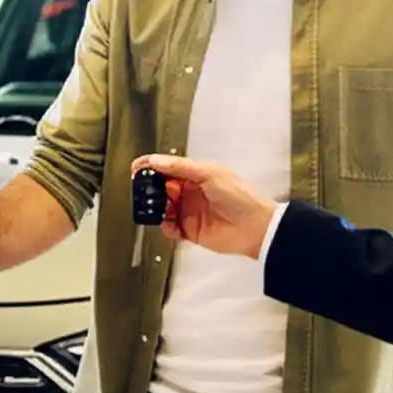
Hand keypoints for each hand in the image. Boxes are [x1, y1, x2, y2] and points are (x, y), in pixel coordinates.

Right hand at [131, 154, 275, 258]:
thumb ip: (181, 167)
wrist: (254, 227)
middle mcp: (190, 193)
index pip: (168, 168)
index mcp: (196, 175)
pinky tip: (169, 224)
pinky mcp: (190, 231)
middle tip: (142, 189)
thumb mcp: (209, 174)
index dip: (152, 167)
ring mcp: (189, 211)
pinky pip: (170, 229)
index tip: (137, 167)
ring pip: (162, 208)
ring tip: (156, 208)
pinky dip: (165, 227)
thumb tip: (157, 160)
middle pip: (161, 188)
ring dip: (155, 208)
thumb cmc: (240, 197)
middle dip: (149, 188)